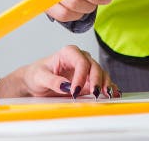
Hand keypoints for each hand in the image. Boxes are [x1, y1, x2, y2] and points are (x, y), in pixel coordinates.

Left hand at [0, 45, 119, 98]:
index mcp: (68, 53)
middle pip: (94, 66)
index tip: (75, 91)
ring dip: (105, 84)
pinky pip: (102, 82)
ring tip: (105, 95)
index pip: (81, 62)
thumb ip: (52, 81)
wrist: (35, 81)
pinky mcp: (89, 81)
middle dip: (97, 80)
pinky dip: (108, 87)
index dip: (81, 76)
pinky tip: (113, 94)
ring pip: (101, 74)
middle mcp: (79, 58)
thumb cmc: (36, 75)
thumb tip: (65, 86)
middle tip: (95, 94)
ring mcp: (86, 70)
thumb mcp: (40, 77)